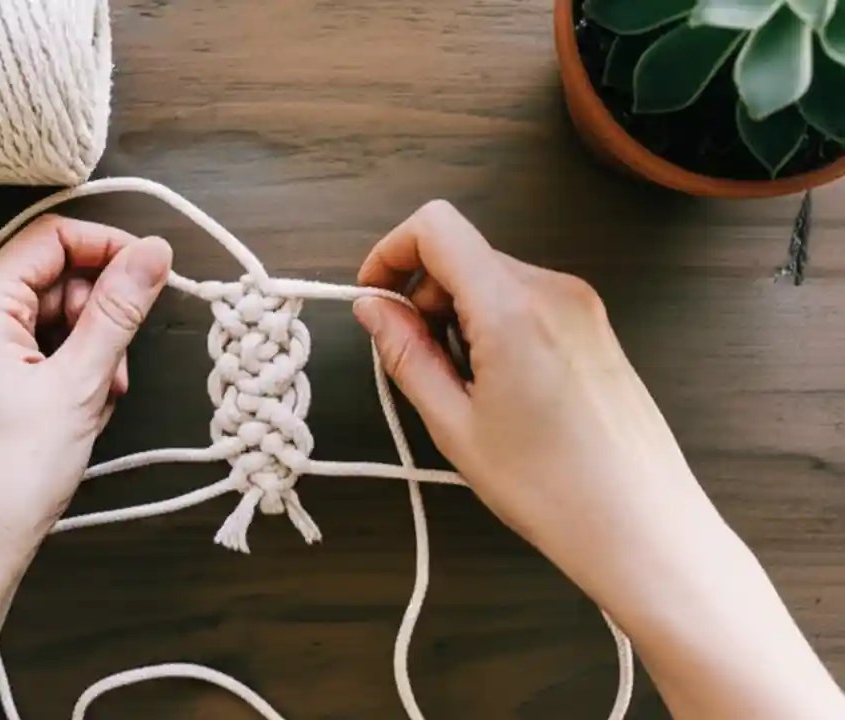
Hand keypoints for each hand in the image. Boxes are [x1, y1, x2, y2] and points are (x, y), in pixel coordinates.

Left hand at [0, 215, 172, 572]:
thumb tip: (150, 255)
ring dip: (85, 353)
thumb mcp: (80, 386)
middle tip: (117, 368)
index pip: (52, 239)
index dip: (109, 249)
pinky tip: (76, 415)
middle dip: (98, 318)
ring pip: (45, 323)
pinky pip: (28, 355)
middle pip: (50, 282)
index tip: (152, 272)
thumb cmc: (3, 481)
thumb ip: (119, 311)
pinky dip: (62, 376)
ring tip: (95, 404)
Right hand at [353, 200, 704, 589]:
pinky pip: (527, 303)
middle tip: (416, 365)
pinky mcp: (595, 326)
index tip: (375, 296)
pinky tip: (500, 390)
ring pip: (492, 280)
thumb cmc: (554, 488)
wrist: (643, 527)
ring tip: (465, 390)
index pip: (436, 227)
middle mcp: (552, 291)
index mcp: (512, 309)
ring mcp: (581, 306)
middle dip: (424, 298)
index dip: (391, 252)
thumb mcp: (454, 425)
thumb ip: (406, 355)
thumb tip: (374, 308)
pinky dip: (494, 328)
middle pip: (463, 255)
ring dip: (459, 318)